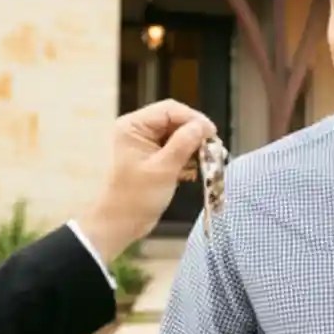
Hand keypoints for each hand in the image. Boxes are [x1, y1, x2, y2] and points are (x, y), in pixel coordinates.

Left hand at [76, 99, 216, 263]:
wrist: (120, 223)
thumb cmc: (135, 197)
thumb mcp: (163, 169)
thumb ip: (184, 143)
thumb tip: (203, 126)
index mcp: (133, 126)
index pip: (170, 110)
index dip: (194, 119)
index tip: (212, 134)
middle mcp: (138, 129)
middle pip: (176, 120)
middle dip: (195, 134)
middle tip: (213, 148)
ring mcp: (146, 143)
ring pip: (179, 134)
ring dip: (193, 147)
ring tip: (206, 161)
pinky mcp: (153, 156)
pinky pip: (176, 148)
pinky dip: (187, 157)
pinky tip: (192, 171)